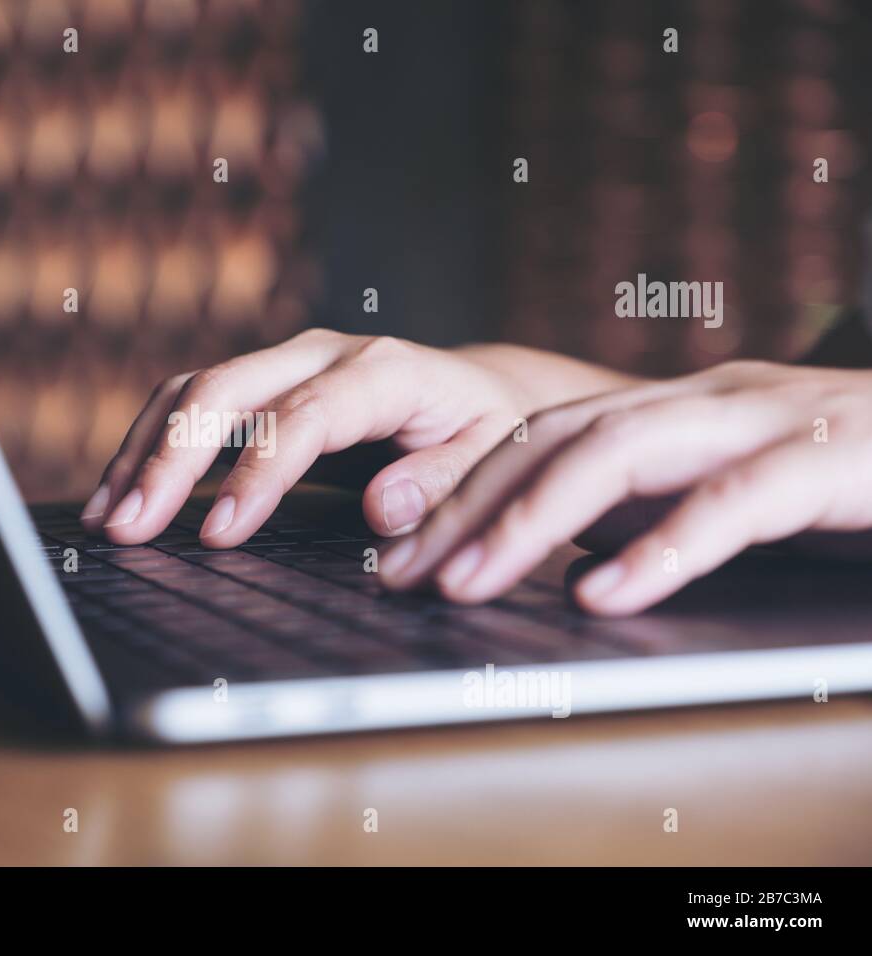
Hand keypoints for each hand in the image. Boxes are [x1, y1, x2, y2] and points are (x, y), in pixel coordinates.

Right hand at [81, 329, 632, 546]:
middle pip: (227, 391)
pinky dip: (149, 444)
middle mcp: (323, 353)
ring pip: (193, 389)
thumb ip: (441, 483)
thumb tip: (382, 509)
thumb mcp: (491, 459)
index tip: (218, 534)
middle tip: (128, 528)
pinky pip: (189, 400)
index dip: (256, 475)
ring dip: (144, 452)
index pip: (303, 417)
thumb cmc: (485, 433)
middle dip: (170, 460)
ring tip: (106, 520)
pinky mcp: (260, 382)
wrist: (479, 393)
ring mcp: (284, 362)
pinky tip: (121, 491)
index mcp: (384, 371)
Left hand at [379, 360, 871, 615]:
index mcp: (672, 408)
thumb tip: (561, 553)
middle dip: (466, 506)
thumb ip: (650, 501)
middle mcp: (702, 402)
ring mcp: (766, 421)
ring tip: (469, 582)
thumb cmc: (845, 465)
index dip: (458, 489)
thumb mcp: (727, 479)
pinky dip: (664, 547)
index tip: (396, 551)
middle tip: (400, 575)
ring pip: (621, 453)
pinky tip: (608, 593)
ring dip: (532, 521)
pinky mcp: (831, 458)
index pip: (537, 435)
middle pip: (554, 437)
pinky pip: (736, 500)